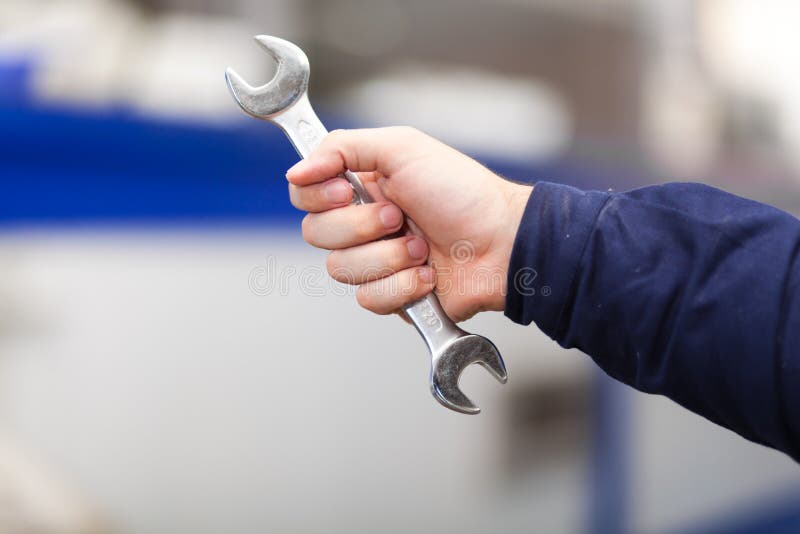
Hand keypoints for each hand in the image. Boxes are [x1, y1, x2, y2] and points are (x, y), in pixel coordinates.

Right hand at [286, 127, 531, 321]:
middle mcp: (361, 224)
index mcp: (360, 186)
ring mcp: (375, 261)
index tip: (345, 190)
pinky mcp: (391, 295)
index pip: (304, 194)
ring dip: (388, 257)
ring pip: (340, 270)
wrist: (502, 243)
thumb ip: (342, 147)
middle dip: (362, 226)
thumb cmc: (462, 192)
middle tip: (400, 216)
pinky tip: (428, 274)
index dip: (316, 195)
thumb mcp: (403, 147)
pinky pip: (368, 299)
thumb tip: (295, 170)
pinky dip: (402, 286)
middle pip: (315, 234)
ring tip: (422, 247)